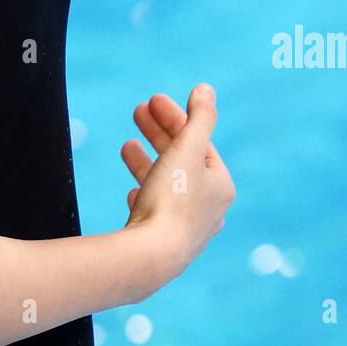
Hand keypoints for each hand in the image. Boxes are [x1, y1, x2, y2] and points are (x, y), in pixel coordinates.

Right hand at [121, 84, 235, 279]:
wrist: (150, 256)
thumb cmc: (173, 199)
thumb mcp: (187, 148)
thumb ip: (199, 117)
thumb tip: (206, 89)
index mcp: (221, 187)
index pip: (200, 142)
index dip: (177, 118)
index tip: (152, 100)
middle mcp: (209, 209)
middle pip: (183, 160)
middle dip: (159, 134)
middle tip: (137, 110)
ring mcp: (186, 229)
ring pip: (167, 185)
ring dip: (148, 160)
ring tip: (126, 146)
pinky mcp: (164, 244)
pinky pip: (156, 212)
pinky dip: (146, 195)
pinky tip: (133, 193)